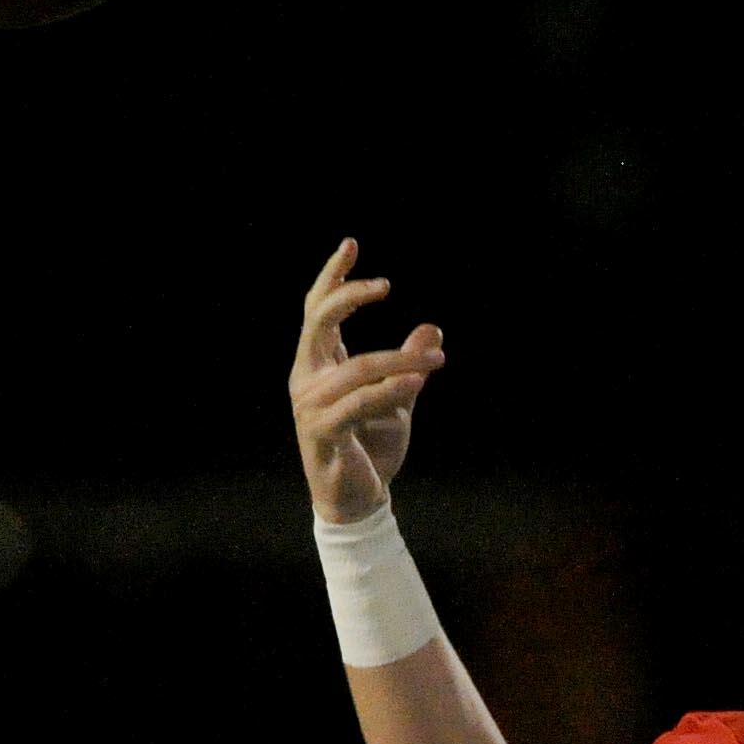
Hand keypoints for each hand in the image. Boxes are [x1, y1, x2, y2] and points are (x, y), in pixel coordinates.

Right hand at [290, 237, 443, 523]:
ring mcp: (310, 404)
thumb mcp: (399, 399)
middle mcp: (306, 377)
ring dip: (401, 361)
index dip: (332, 277)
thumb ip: (409, 365)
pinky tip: (416, 383)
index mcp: (318, 364)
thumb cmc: (372, 447)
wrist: (360, 499)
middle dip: (350, 297)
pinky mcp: (323, 432)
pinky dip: (389, 392)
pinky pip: (360, 404)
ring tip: (437, 362)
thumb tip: (433, 329)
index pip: (318, 310)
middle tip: (386, 285)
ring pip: (357, 367)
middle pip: (319, 322)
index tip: (351, 244)